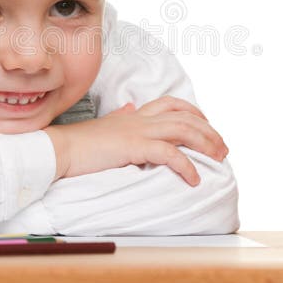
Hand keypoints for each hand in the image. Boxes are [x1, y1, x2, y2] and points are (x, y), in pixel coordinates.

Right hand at [43, 95, 228, 185]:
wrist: (59, 149)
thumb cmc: (77, 143)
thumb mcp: (104, 126)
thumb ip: (120, 117)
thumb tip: (130, 107)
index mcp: (133, 115)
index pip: (170, 104)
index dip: (194, 112)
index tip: (207, 125)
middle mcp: (139, 118)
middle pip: (184, 116)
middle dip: (209, 130)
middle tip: (223, 148)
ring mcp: (137, 130)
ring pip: (183, 129)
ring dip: (205, 143)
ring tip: (218, 159)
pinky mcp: (133, 146)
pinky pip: (168, 153)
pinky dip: (185, 166)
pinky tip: (193, 179)